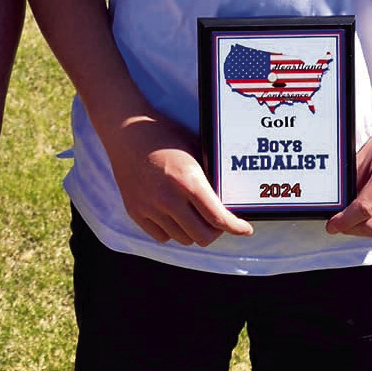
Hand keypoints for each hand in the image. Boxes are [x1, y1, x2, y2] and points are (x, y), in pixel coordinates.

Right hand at [99, 112, 252, 246]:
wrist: (127, 131)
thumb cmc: (165, 136)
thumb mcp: (195, 151)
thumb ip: (209, 179)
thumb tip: (228, 201)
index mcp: (187, 181)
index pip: (217, 218)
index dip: (236, 228)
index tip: (245, 229)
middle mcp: (167, 198)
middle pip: (202, 236)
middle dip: (215, 231)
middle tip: (217, 221)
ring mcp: (149, 207)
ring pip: (182, 239)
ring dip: (193, 230)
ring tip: (194, 214)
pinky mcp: (135, 211)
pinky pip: (162, 236)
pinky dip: (172, 230)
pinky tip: (174, 214)